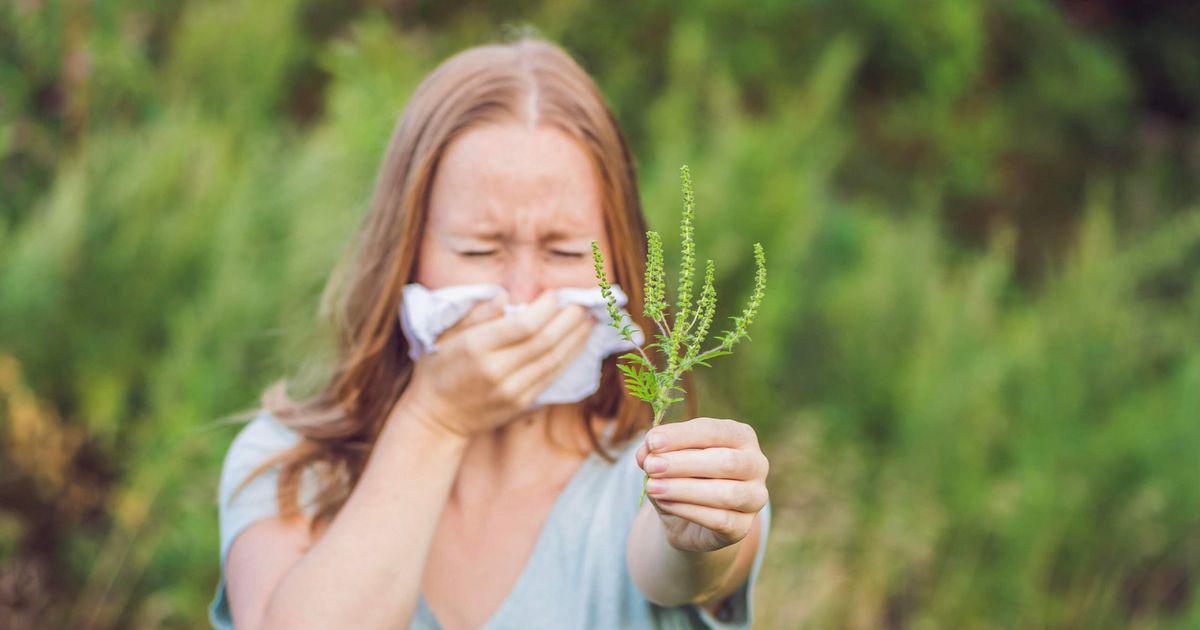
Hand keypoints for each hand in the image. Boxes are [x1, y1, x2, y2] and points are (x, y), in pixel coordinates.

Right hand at [398, 290, 594, 438]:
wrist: (437, 417)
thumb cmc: (439, 368)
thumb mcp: (445, 333)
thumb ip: (476, 313)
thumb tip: (504, 295)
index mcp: (476, 347)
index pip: (523, 326)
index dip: (546, 308)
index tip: (555, 294)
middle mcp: (496, 370)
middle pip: (545, 342)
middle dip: (569, 320)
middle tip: (584, 303)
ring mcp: (511, 390)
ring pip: (553, 361)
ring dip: (576, 339)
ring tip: (590, 320)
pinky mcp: (521, 404)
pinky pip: (551, 378)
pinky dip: (569, 358)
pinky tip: (578, 343)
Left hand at [636, 417, 768, 551]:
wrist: (687, 519)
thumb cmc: (682, 476)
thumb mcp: (666, 458)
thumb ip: (656, 451)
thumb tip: (646, 451)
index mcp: (740, 436)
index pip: (714, 431)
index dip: (682, 436)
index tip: (652, 442)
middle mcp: (756, 464)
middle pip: (726, 462)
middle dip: (683, 463)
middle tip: (650, 466)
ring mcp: (754, 497)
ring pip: (726, 493)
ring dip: (683, 489)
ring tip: (652, 487)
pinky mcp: (743, 527)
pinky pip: (719, 520)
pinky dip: (688, 510)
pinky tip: (664, 504)